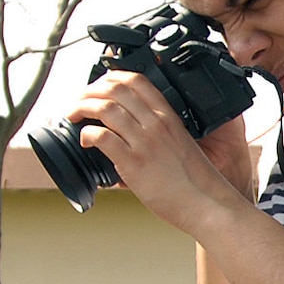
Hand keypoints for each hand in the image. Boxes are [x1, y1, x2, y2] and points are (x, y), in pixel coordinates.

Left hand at [69, 72, 248, 233]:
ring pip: (104, 108)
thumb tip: (134, 136)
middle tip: (81, 101)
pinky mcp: (134, 162)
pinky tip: (86, 141)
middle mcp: (156, 125)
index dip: (110, 78)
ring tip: (75, 116)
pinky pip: (101, 136)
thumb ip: (161, 135)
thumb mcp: (182, 146)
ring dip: (81, 108)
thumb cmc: (197, 183)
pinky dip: (87, 134)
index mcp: (168, 118)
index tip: (99, 87)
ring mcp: (145, 142)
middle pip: (115, 89)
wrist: (208, 206)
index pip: (136, 80)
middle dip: (90, 91)